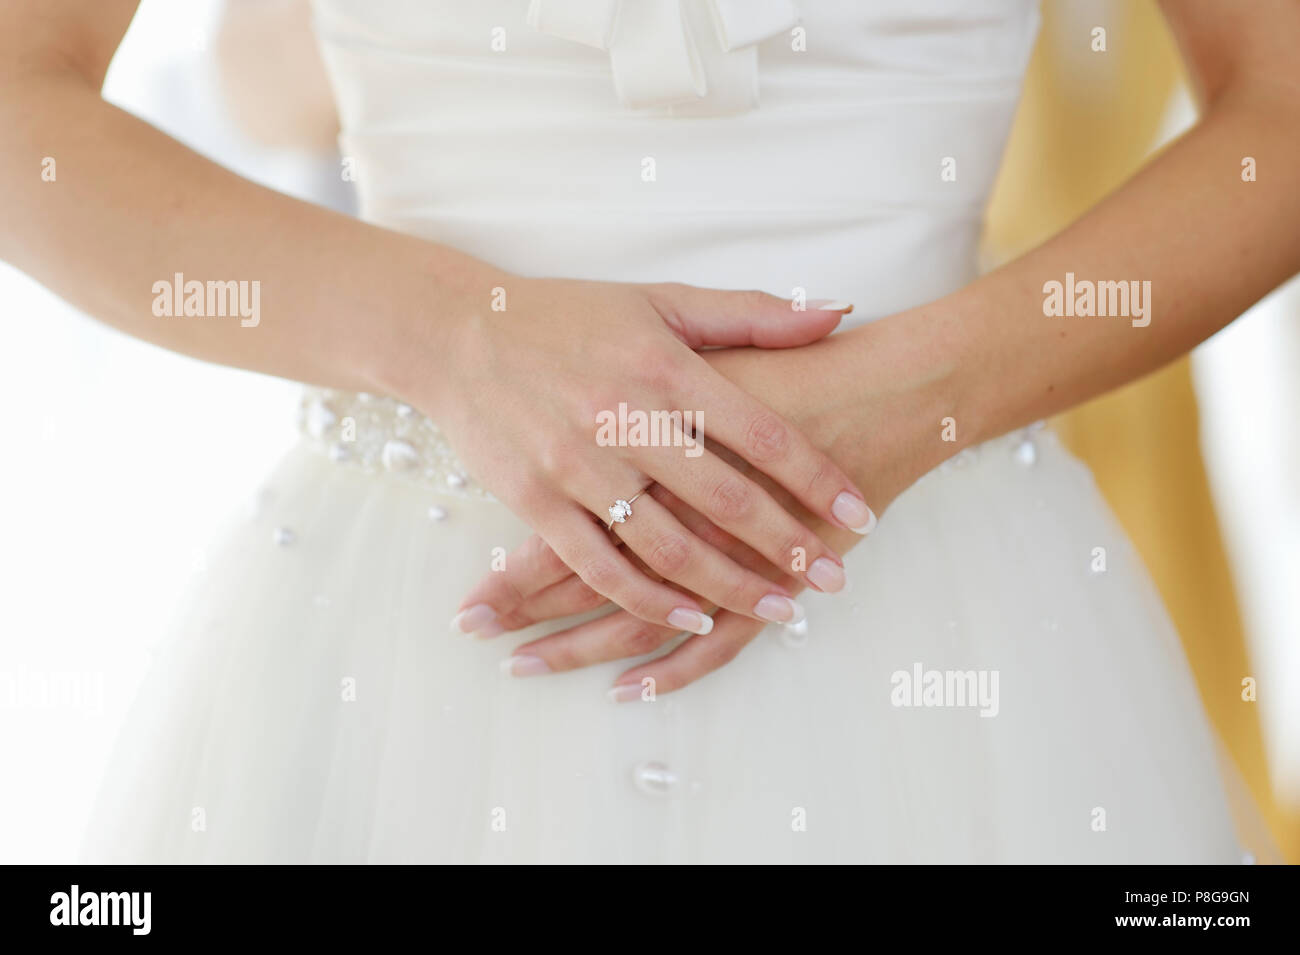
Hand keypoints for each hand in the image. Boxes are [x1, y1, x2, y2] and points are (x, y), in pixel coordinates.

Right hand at [455, 312, 957, 692]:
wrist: (458, 333)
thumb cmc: (568, 317)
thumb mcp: (660, 303)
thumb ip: (751, 315)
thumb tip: (839, 312)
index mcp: (662, 369)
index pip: (759, 433)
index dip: (816, 478)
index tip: (859, 513)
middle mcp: (622, 420)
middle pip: (723, 499)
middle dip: (787, 545)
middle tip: (834, 579)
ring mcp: (576, 467)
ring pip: (667, 546)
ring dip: (729, 586)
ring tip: (780, 610)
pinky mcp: (534, 503)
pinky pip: (600, 567)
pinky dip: (650, 600)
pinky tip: (693, 618)